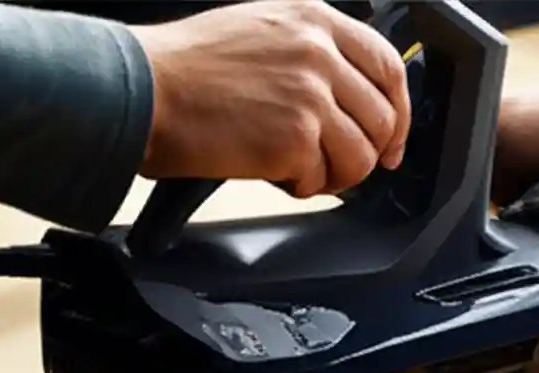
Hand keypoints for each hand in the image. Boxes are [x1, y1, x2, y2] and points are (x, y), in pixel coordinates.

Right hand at [130, 0, 409, 197]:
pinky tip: (271, 172)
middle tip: (341, 167)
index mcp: (314, 19)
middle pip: (383, 119)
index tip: (392, 139)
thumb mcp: (259, 29)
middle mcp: (319, 51)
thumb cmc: (184, 68)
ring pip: (361, 157)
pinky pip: (323, 180)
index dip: (399, 112)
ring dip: (334, 175)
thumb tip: (349, 96)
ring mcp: (310, 95)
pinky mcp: (295, 137)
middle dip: (368, 153)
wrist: (139, 90)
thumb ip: (310, 52)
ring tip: (299, 170)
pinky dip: (301, 186)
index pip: (388, 66)